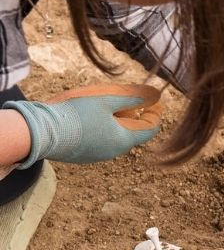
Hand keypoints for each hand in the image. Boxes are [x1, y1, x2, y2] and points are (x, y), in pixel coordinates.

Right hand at [2, 84, 161, 168]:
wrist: (39, 133)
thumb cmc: (76, 114)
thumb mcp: (108, 99)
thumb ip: (134, 96)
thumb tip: (157, 94)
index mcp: (124, 139)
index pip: (151, 128)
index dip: (155, 113)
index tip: (154, 99)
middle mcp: (114, 151)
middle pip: (133, 131)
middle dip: (134, 113)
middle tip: (128, 96)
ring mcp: (97, 155)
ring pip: (116, 135)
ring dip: (117, 119)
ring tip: (106, 103)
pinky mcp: (82, 155)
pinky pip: (100, 139)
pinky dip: (102, 126)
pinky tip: (89, 114)